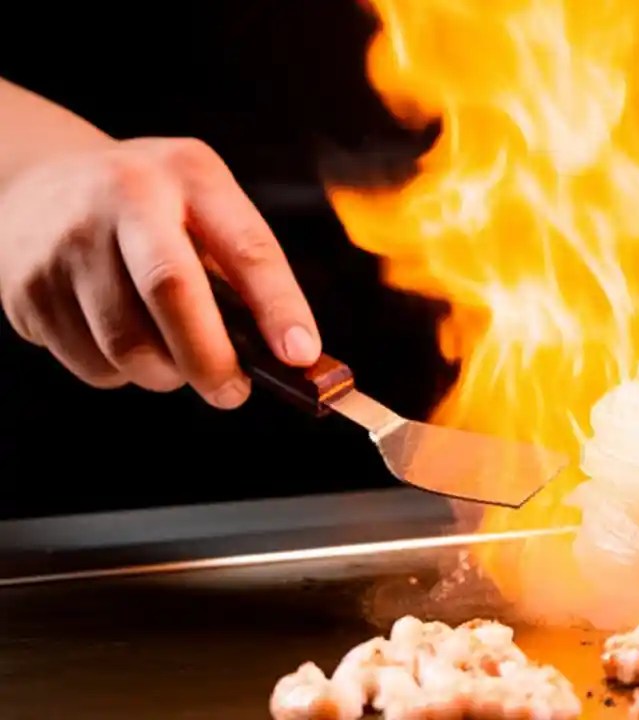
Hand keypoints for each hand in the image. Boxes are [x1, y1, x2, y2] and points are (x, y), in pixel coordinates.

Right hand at [0, 137, 320, 407]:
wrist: (38, 182)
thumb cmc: (150, 207)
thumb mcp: (204, 206)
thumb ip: (243, 270)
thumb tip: (287, 354)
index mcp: (189, 173)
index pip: (246, 246)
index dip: (279, 307)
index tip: (301, 355)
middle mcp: (125, 197)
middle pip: (172, 291)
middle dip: (212, 358)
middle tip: (233, 391)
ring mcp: (68, 242)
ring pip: (126, 344)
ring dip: (164, 373)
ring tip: (175, 359)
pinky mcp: (28, 287)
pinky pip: (89, 363)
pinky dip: (120, 373)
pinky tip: (123, 340)